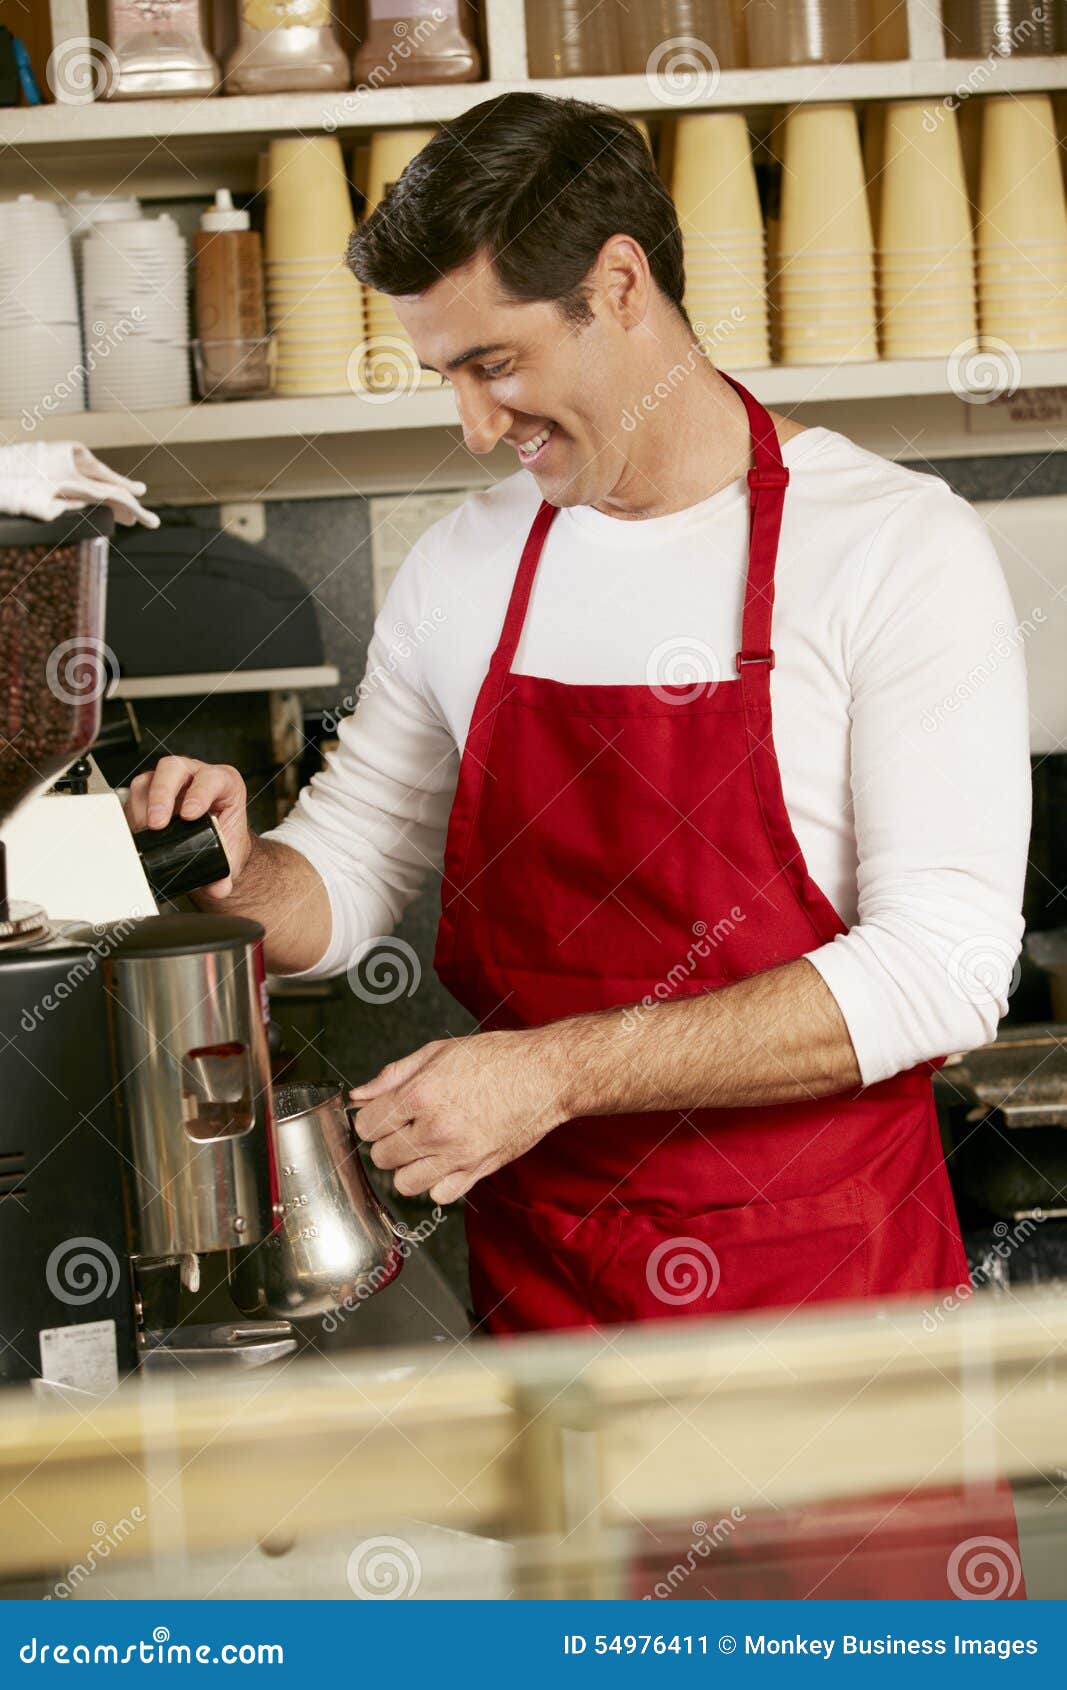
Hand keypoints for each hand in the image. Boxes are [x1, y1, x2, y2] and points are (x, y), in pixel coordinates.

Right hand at [124, 755, 251, 898]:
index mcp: (223, 783)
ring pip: (148, 780)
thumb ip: (226, 872)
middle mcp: (194, 776)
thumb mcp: (231, 855)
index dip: (200, 793)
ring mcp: (169, 783)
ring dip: (142, 806)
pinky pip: (133, 797)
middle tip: (158, 823)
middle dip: (162, 794)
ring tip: (145, 832)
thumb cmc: (226, 838)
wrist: (216, 844)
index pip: (212, 778)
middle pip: (173, 768)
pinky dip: (132, 816)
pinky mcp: (148, 795)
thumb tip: (218, 887)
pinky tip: (137, 833)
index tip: (190, 815)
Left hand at [349, 1029, 568, 1203]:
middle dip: (387, 1142)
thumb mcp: (437, 1052)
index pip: (366, 1127)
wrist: (545, 1075)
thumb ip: (392, 1075)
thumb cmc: (495, 1058)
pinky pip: (439, 1195)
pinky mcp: (478, 1171)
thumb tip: (358, 1096)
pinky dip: (437, 1183)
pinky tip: (445, 1161)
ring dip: (407, 1167)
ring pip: (404, 1183)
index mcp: (421, 1094)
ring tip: (422, 1147)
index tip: (383, 1115)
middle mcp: (436, 1128)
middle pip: (381, 1157)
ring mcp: (458, 1155)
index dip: (371, 1120)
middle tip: (405, 1127)